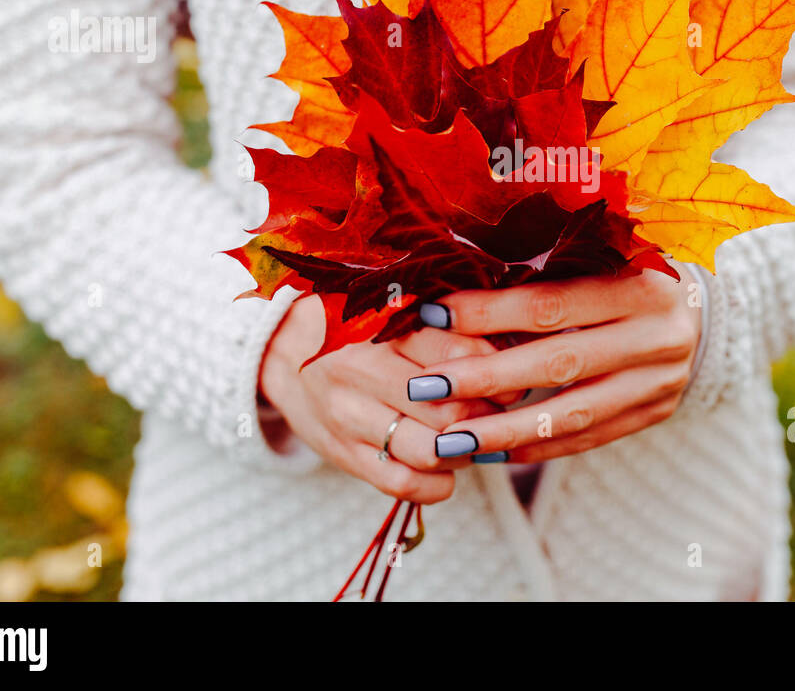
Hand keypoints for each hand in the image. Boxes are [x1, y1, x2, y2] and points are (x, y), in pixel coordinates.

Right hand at [258, 295, 503, 502]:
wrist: (285, 355)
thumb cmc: (356, 329)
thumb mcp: (394, 310)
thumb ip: (445, 324)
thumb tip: (509, 349)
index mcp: (380, 326)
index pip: (457, 354)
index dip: (494, 369)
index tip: (510, 374)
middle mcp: (361, 371)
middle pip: (449, 409)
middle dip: (486, 414)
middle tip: (498, 409)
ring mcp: (349, 417)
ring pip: (430, 452)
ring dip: (465, 451)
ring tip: (474, 437)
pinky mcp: (344, 454)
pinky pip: (403, 484)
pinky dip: (438, 484)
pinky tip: (448, 470)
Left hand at [409, 269, 700, 464]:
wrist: (700, 302)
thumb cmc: (627, 266)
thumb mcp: (598, 253)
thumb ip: (541, 268)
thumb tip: (454, 287)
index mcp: (639, 281)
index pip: (550, 304)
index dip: (488, 312)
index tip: (432, 313)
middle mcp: (657, 333)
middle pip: (558, 362)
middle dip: (484, 378)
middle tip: (425, 386)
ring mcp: (661, 378)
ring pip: (572, 414)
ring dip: (505, 430)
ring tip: (451, 439)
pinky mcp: (657, 410)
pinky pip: (589, 436)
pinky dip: (538, 447)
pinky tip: (492, 452)